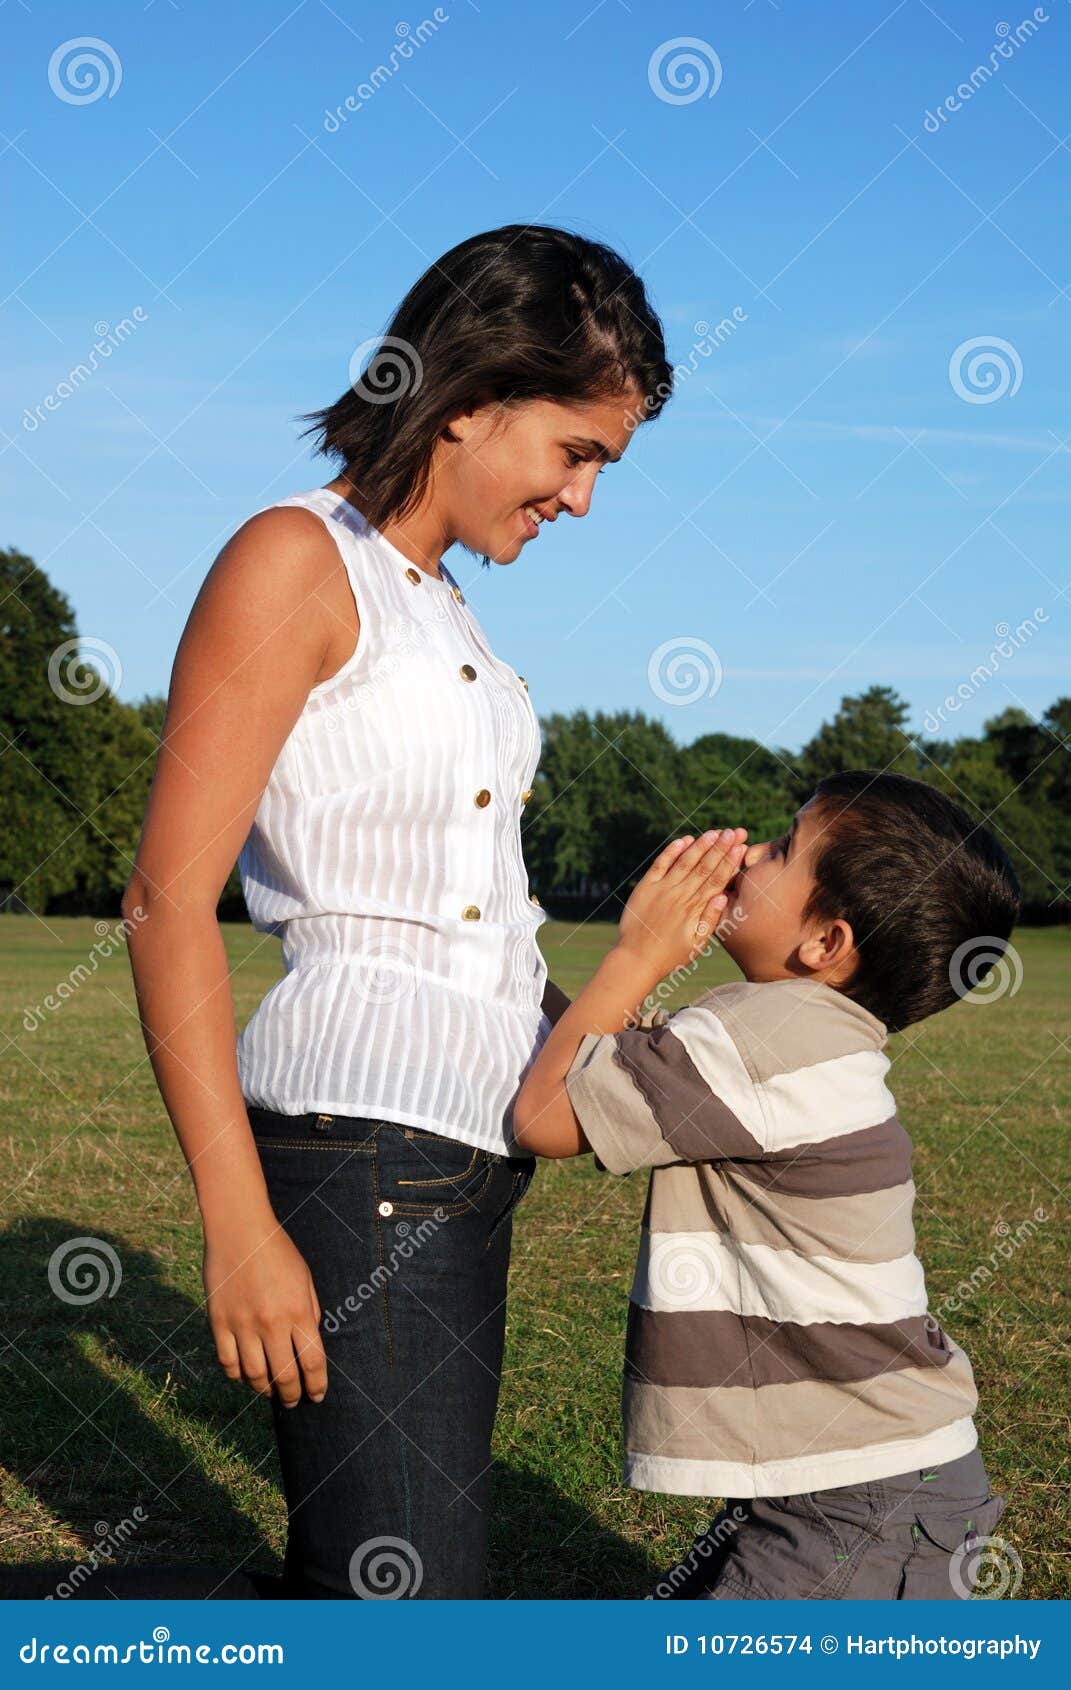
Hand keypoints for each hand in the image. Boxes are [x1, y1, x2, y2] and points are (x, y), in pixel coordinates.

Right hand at [203, 1211, 327, 1407]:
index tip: (317, 1396)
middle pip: (284, 1376)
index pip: (312, 1362)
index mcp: (298, 1312)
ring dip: (265, 1390)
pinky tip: (246, 1376)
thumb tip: (310, 1343)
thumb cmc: (277, 1250)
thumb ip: (310, 1312)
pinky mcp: (218, 1323)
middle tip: (294, 1400)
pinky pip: (228, 1363)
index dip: (316, 1385)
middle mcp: (271, 1323)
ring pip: (254, 1376)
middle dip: (292, 1394)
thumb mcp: (305, 1278)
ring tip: (271, 1391)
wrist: (239, 1230)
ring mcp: (242, 1325)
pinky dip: (238, 1376)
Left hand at [617, 828, 747, 980]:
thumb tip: (723, 896)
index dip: (730, 862)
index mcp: (695, 909)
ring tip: (714, 832)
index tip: (741, 847)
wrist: (637, 959)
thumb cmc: (671, 955)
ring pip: (685, 862)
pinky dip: (672, 851)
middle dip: (720, 848)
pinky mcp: (645, 888)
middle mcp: (680, 896)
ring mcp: (662, 890)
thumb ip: (711, 919)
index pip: (717, 880)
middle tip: (734, 832)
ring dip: (700, 846)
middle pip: (705, 867)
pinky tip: (684, 840)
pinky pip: (660, 865)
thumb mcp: (697, 944)